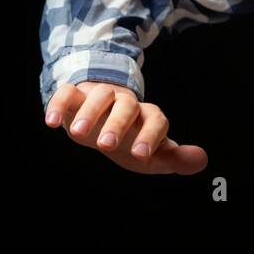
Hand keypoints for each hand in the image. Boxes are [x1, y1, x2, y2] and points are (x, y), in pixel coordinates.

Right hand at [43, 81, 207, 174]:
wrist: (102, 120)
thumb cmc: (130, 140)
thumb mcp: (151, 154)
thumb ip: (174, 158)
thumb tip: (202, 160)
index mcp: (148, 116)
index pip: (156, 120)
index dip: (150, 136)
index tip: (141, 155)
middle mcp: (127, 102)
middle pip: (127, 106)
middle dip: (117, 124)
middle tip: (106, 145)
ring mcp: (101, 95)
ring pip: (99, 96)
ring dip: (89, 113)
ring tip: (78, 135)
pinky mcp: (76, 95)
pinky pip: (68, 93)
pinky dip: (59, 104)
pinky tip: (51, 123)